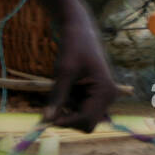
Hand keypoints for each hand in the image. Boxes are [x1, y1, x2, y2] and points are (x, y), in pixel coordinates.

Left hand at [43, 13, 115, 132]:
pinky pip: (80, 108)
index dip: (66, 122)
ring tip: (60, 88)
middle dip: (67, 117)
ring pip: (81, 117)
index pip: (86, 120)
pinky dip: (68, 104)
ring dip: (67, 109)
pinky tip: (65, 87)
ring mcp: (102, 97)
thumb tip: (47, 119)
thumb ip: (58, 96)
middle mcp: (108, 97)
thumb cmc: (73, 47)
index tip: (46, 119)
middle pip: (86, 123)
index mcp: (105, 91)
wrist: (79, 31)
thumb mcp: (64, 72)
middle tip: (49, 108)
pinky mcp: (95, 95)